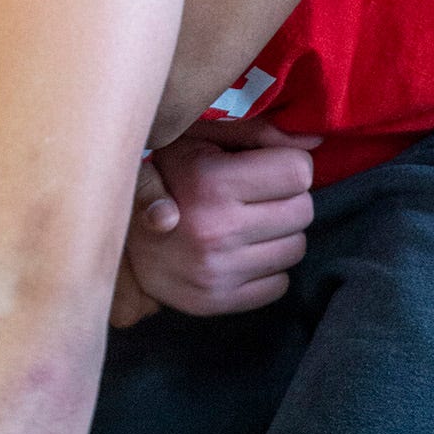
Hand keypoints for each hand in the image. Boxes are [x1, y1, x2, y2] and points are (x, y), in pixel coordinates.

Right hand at [110, 119, 319, 326]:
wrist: (117, 237)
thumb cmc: (165, 177)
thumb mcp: (198, 139)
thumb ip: (256, 133)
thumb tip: (316, 140)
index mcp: (211, 181)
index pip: (298, 171)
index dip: (287, 164)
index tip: (267, 167)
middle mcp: (217, 228)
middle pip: (304, 210)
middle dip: (286, 198)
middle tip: (256, 195)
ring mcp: (219, 270)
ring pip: (296, 248)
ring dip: (279, 233)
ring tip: (247, 223)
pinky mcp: (219, 301)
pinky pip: (280, 284)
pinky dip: (267, 267)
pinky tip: (240, 252)